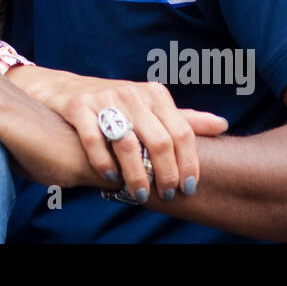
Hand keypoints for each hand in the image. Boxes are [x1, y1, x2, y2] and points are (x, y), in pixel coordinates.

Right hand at [8, 65, 227, 202]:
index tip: (189, 187)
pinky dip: (103, 163)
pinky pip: (93, 139)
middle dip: (164, 175)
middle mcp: (132, 93)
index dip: (189, 163)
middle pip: (158, 140)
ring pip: (127, 143)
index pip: (182, 132)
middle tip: (164, 195)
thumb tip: (222, 125)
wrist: (64, 90)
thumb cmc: (116, 105)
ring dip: (135, 176)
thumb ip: (183, 118)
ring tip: (140, 195)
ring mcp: (104, 99)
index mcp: (154, 94)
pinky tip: (109, 179)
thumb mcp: (150, 108)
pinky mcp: (78, 106)